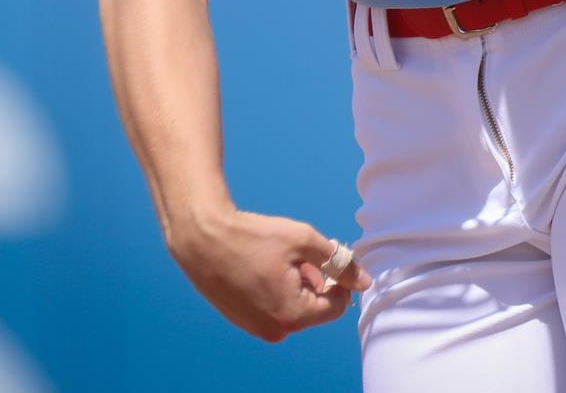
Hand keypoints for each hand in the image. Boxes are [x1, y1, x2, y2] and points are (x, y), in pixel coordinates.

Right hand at [167, 205, 367, 341]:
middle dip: (317, 280)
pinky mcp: (241, 319)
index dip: (340, 280)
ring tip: (285, 257)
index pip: (336, 306)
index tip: (331, 257)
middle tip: (306, 253)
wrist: (201, 239)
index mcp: (292, 314)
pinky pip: (272, 307)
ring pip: (293, 306)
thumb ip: (338, 262)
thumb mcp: (304, 241)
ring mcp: (255, 326)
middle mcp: (274, 329)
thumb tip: (364, 280)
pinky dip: (278, 288)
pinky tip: (267, 265)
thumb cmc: (252, 237)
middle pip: (314, 307)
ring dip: (298, 283)